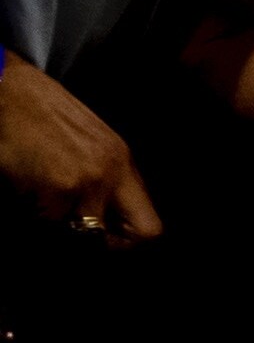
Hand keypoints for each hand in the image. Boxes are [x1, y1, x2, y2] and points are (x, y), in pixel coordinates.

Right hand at [0, 52, 162, 245]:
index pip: (150, 226)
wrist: (10, 94)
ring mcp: (89, 181)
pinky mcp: (58, 188)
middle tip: (74, 238)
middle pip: (141, 237)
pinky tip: (26, 202)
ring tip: (44, 213)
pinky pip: (50, 229)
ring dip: (62, 234)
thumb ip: (101, 184)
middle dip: (103, 248)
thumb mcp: (87, 147)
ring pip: (86, 240)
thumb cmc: (41, 121)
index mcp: (123, 164)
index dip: (124, 245)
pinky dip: (35, 223)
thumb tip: (99, 228)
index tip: (99, 244)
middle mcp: (114, 173)